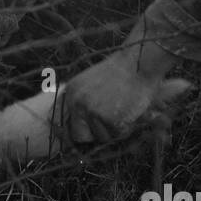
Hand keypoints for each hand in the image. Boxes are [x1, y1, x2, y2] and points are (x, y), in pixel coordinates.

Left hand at [59, 30, 192, 145]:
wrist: (139, 62)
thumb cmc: (119, 72)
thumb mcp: (89, 82)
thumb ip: (80, 102)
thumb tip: (73, 129)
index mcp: (70, 93)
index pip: (61, 124)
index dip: (75, 132)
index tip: (83, 134)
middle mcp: (78, 104)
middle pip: (79, 137)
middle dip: (94, 135)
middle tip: (108, 123)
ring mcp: (93, 112)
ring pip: (102, 138)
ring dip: (114, 130)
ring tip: (122, 109)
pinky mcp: (111, 119)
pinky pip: (118, 134)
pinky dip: (127, 127)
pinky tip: (130, 110)